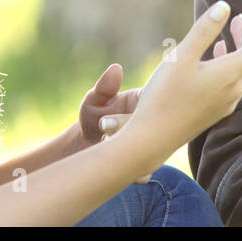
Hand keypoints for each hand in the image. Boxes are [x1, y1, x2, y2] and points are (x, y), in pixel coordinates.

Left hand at [78, 63, 150, 182]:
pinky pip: (146, 172)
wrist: (85, 146)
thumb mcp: (95, 99)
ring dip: (127, 150)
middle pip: (156, 127)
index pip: (155, 101)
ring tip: (104, 145)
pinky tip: (109, 160)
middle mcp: (156, 123)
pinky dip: (127, 168)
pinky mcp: (146, 167)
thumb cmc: (92, 116)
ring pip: (153, 151)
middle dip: (127, 131)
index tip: (106, 120)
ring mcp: (154, 146)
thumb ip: (105, 86)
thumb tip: (116, 68)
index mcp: (148, 100)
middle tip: (103, 131)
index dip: (133, 111)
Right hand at [123, 0, 241, 177]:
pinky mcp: (217, 107)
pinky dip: (233, 57)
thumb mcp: (180, 58)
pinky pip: (235, 77)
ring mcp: (227, 99)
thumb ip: (204, 30)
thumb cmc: (164, 97)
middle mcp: (235, 87)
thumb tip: (226, 6)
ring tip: (239, 20)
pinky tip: (219, 49)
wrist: (152, 140)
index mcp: (231, 73)